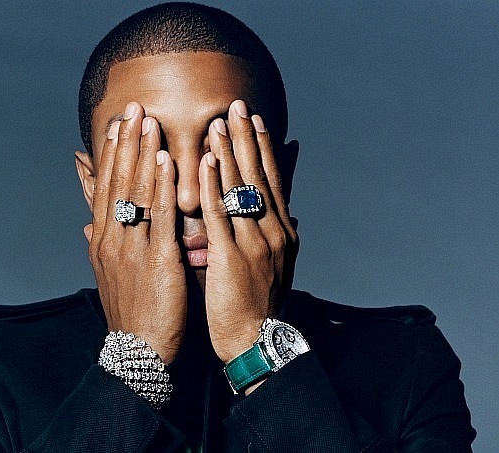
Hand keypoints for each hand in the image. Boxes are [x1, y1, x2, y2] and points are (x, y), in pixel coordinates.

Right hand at [76, 102, 186, 364]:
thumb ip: (99, 242)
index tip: (116, 125)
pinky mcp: (157, 260)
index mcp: (103, 240)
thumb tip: (87, 223)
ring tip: (147, 120)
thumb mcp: (108, 273)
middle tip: (131, 108)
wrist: (139, 350)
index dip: (111, 154)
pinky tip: (167, 161)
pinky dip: (163, 186)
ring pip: (136, 193)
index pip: (105, 188)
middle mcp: (113, 238)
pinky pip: (160, 216)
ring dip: (142, 154)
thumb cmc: (131, 311)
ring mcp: (133, 247)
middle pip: (118, 182)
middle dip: (125, 143)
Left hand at [199, 100, 298, 363]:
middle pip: (260, 175)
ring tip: (220, 121)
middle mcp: (275, 230)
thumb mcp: (277, 264)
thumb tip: (290, 211)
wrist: (257, 340)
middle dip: (248, 138)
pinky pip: (221, 214)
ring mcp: (255, 242)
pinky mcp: (232, 256)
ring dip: (230, 152)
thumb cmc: (259, 303)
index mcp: (283, 230)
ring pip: (242, 188)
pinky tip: (209, 161)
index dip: (264, 147)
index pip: (274, 179)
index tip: (255, 120)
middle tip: (238, 105)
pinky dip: (215, 185)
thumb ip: (278, 233)